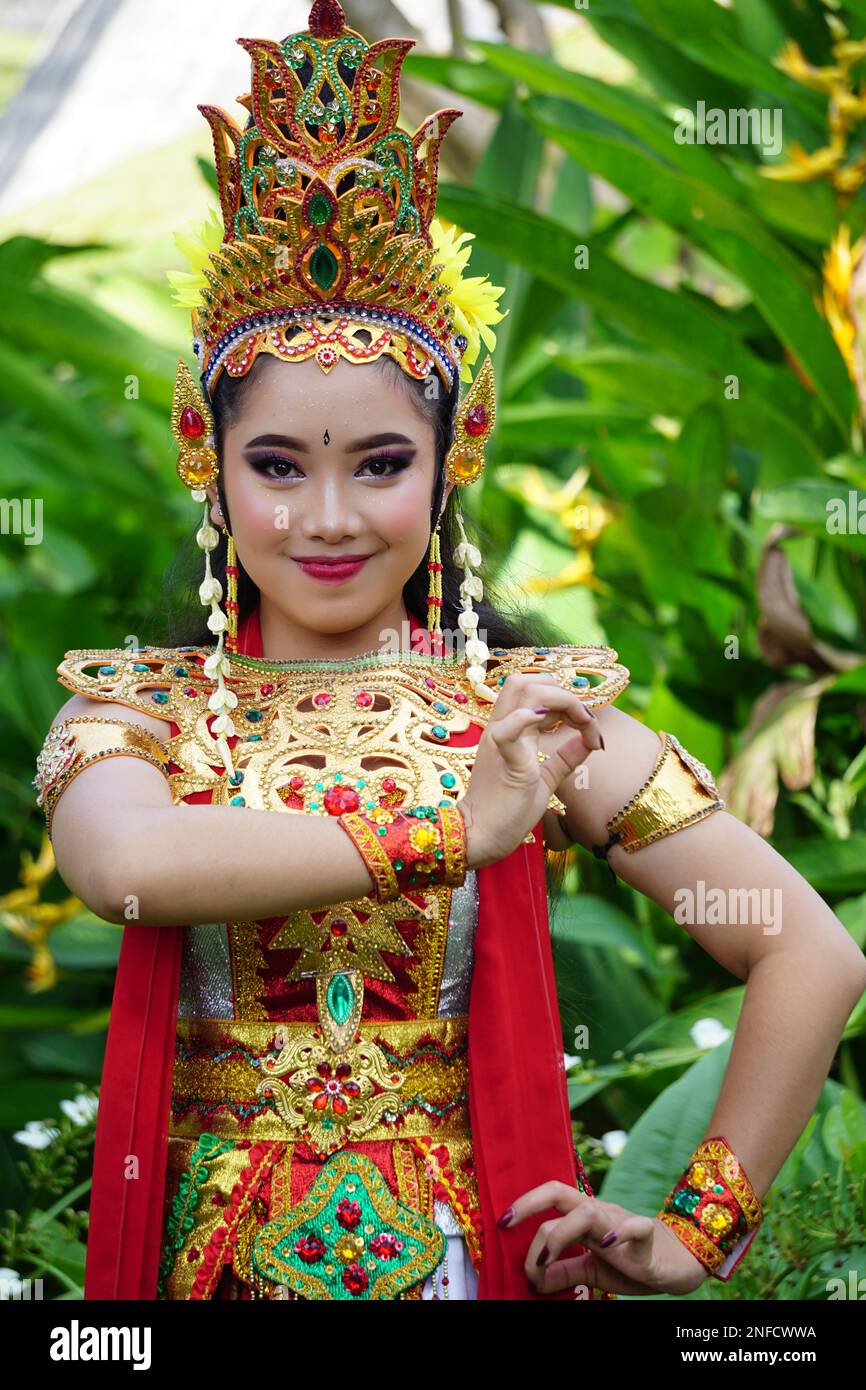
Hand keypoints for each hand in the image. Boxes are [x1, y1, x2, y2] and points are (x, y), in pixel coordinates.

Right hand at [458, 673, 604, 868]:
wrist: (481, 836)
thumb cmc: (509, 810)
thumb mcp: (544, 778)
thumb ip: (566, 757)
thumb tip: (591, 740)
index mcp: (508, 730)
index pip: (532, 689)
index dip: (564, 697)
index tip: (586, 723)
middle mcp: (501, 728)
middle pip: (525, 680)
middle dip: (562, 691)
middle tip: (583, 720)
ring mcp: (499, 742)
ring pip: (521, 690)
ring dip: (559, 700)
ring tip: (579, 724)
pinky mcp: (504, 762)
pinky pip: (507, 730)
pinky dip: (526, 718)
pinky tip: (545, 720)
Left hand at [501, 1180, 708, 1296]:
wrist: (678, 1263)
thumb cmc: (632, 1261)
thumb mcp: (591, 1269)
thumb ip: (564, 1271)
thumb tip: (533, 1280)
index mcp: (584, 1218)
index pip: (551, 1200)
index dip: (525, 1207)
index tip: (501, 1224)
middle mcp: (599, 1213)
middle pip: (560, 1192)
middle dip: (530, 1203)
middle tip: (507, 1223)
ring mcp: (622, 1222)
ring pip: (587, 1211)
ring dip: (561, 1234)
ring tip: (545, 1259)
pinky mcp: (647, 1239)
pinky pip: (636, 1228)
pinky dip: (620, 1233)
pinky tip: (606, 1244)